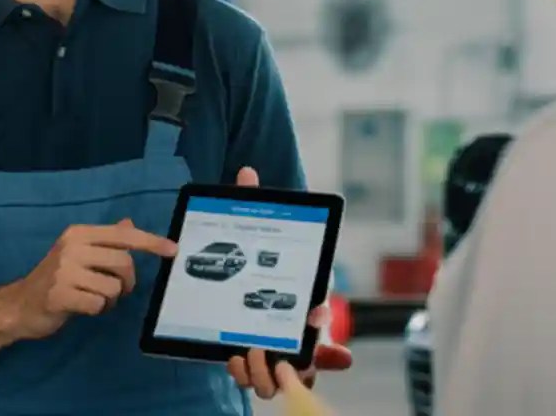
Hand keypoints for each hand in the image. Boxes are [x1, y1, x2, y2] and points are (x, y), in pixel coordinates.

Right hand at [7, 219, 176, 340]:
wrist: (19, 305)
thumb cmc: (55, 279)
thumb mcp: (78, 254)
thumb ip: (105, 241)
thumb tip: (129, 223)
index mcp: (78, 234)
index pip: (123, 235)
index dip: (151, 242)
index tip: (173, 250)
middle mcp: (72, 247)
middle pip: (124, 262)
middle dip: (128, 281)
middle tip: (117, 291)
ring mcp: (65, 271)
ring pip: (114, 286)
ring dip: (111, 299)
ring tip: (95, 299)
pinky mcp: (60, 295)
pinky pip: (99, 304)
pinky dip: (98, 310)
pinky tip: (84, 308)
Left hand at [226, 167, 354, 398]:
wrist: (237, 280)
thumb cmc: (258, 258)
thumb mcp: (257, 232)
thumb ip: (253, 203)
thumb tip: (245, 173)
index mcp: (305, 304)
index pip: (322, 324)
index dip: (324, 327)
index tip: (313, 318)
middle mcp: (295, 333)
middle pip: (306, 363)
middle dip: (295, 364)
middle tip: (266, 348)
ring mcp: (275, 349)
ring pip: (279, 378)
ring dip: (263, 374)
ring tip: (244, 353)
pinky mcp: (252, 361)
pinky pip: (256, 381)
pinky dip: (246, 375)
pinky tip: (232, 357)